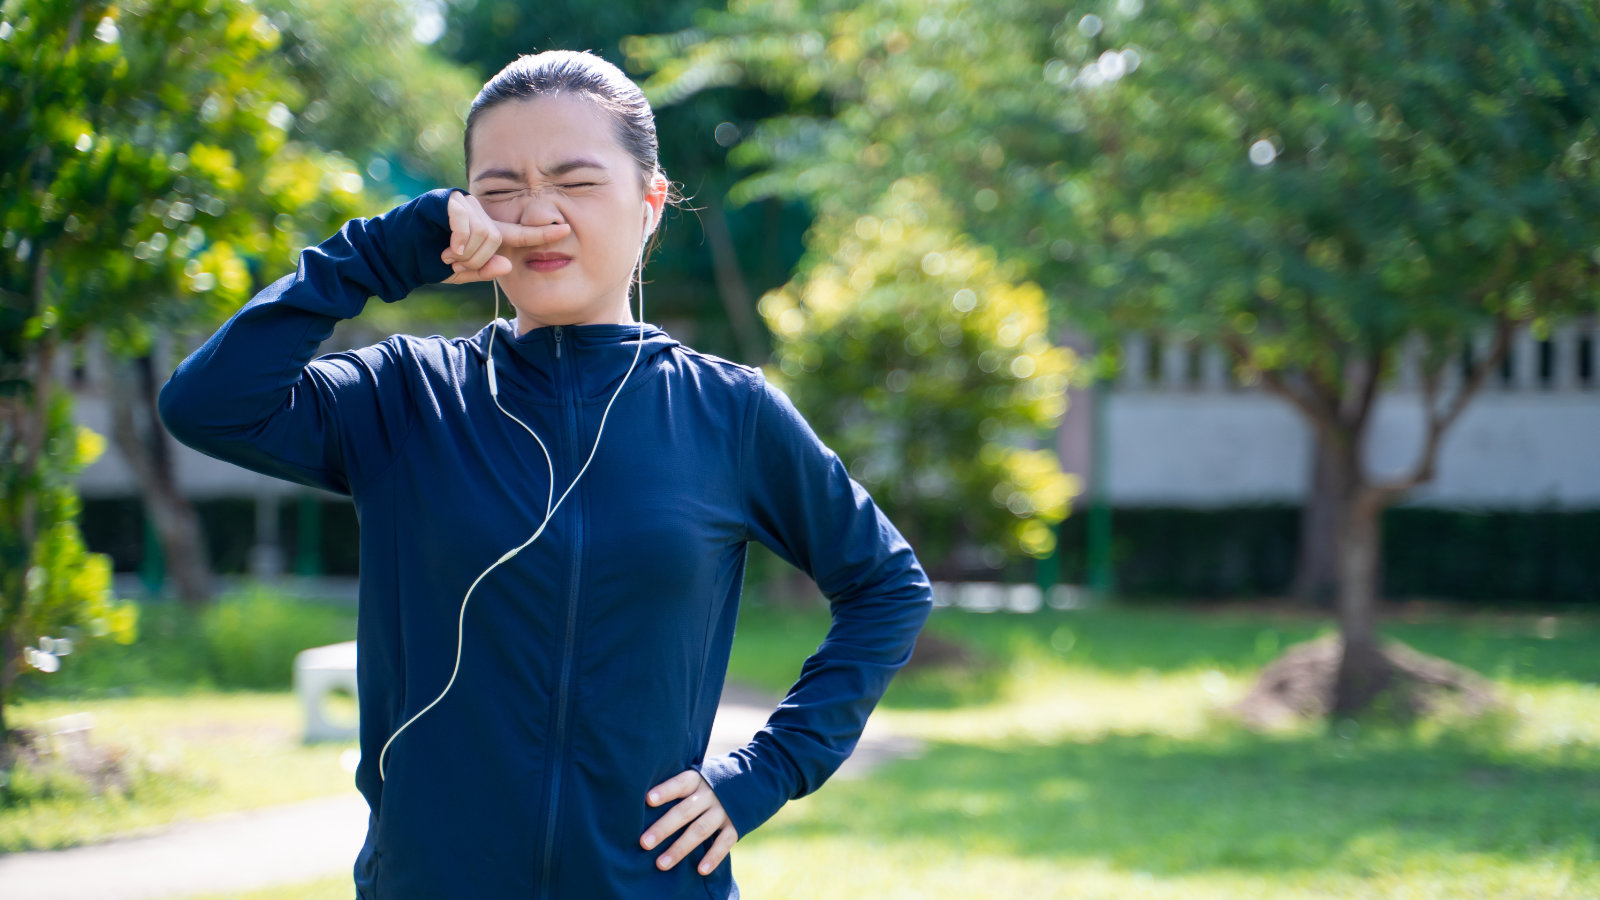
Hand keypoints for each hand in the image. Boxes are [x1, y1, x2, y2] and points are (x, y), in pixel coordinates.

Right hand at [439, 190, 571, 284]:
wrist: (395, 255)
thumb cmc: (428, 261)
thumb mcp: (462, 272)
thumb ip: (485, 270)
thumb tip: (507, 263)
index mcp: (486, 229)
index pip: (519, 232)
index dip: (541, 233)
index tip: (565, 230)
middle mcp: (478, 212)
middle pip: (497, 238)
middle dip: (476, 259)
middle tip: (454, 261)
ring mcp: (463, 203)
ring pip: (484, 233)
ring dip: (464, 252)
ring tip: (446, 253)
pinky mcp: (447, 200)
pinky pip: (466, 224)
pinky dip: (457, 241)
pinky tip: (445, 248)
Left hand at [640, 769, 738, 874]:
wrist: (753, 779)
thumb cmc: (712, 781)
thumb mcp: (699, 775)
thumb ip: (680, 787)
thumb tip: (645, 801)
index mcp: (698, 780)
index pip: (680, 784)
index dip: (665, 791)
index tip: (648, 800)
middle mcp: (710, 795)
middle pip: (684, 812)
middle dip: (664, 828)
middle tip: (645, 843)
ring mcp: (724, 811)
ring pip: (700, 830)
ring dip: (680, 848)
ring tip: (661, 864)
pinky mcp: (736, 825)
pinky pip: (724, 842)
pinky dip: (713, 857)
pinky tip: (701, 870)